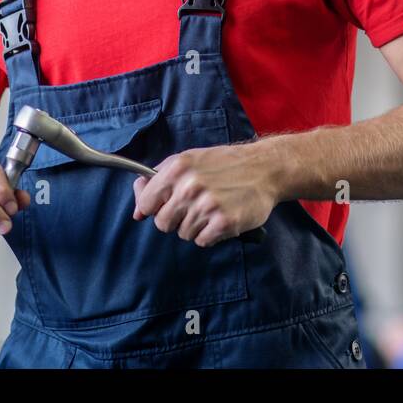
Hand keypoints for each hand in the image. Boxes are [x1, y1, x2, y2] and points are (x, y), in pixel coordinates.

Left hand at [133, 144, 276, 246]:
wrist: (265, 168)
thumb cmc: (225, 164)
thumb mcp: (189, 160)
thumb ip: (159, 181)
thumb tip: (137, 211)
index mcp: (177, 168)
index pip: (146, 203)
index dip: (153, 208)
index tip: (164, 206)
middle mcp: (189, 186)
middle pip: (163, 223)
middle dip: (176, 219)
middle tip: (195, 207)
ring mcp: (207, 205)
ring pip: (183, 233)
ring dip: (196, 227)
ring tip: (213, 209)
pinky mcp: (224, 222)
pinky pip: (202, 241)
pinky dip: (210, 235)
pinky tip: (221, 218)